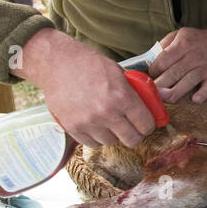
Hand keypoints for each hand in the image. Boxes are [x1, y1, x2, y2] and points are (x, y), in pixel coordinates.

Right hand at [15, 30, 155, 148]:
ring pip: (112, 143)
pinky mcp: (73, 128)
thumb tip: (149, 107)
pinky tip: (96, 126)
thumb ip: (133, 91)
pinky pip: (92, 144)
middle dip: (135, 134)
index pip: (146, 124)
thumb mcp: (118, 72)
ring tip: (110, 124)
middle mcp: (107, 112)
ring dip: (114, 135)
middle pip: (132, 140)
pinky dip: (97, 138)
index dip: (148, 126)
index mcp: (122, 96)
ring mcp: (89, 122)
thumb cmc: (89, 64)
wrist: (57, 63)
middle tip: (131, 128)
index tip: (145, 125)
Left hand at [149, 26, 206, 103]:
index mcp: (183, 45)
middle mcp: (193, 57)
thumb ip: (163, 45)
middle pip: (173, 74)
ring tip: (164, 98)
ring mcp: (205, 68)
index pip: (163, 61)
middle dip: (159, 85)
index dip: (153, 71)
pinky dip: (202, 94)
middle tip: (151, 92)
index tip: (151, 76)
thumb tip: (149, 59)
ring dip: (174, 93)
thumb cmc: (197, 40)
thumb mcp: (179, 34)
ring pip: (188, 82)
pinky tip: (194, 99)